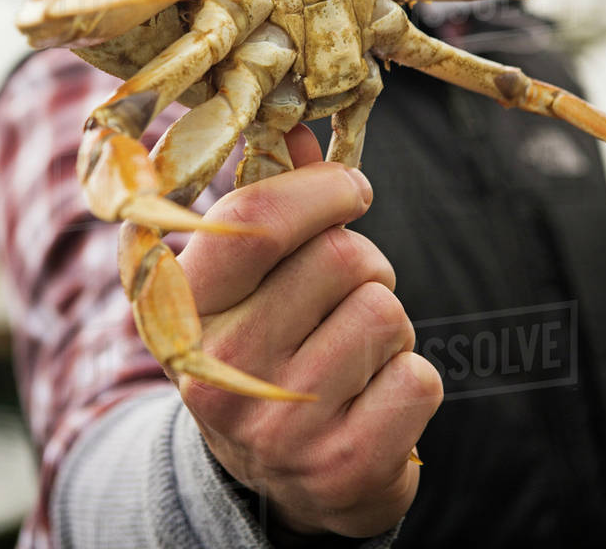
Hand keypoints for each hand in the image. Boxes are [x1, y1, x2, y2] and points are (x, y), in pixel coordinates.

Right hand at [175, 126, 442, 538]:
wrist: (272, 476)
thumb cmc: (264, 342)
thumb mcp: (246, 278)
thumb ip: (270, 200)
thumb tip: (298, 128)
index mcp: (186, 308)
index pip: (257, 221)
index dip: (321, 188)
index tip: (350, 188)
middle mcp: (222, 369)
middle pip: (342, 257)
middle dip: (363, 262)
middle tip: (345, 291)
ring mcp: (280, 426)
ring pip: (385, 311)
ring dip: (386, 319)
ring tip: (352, 348)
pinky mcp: (344, 468)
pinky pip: (419, 378)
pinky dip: (410, 377)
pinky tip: (371, 396)